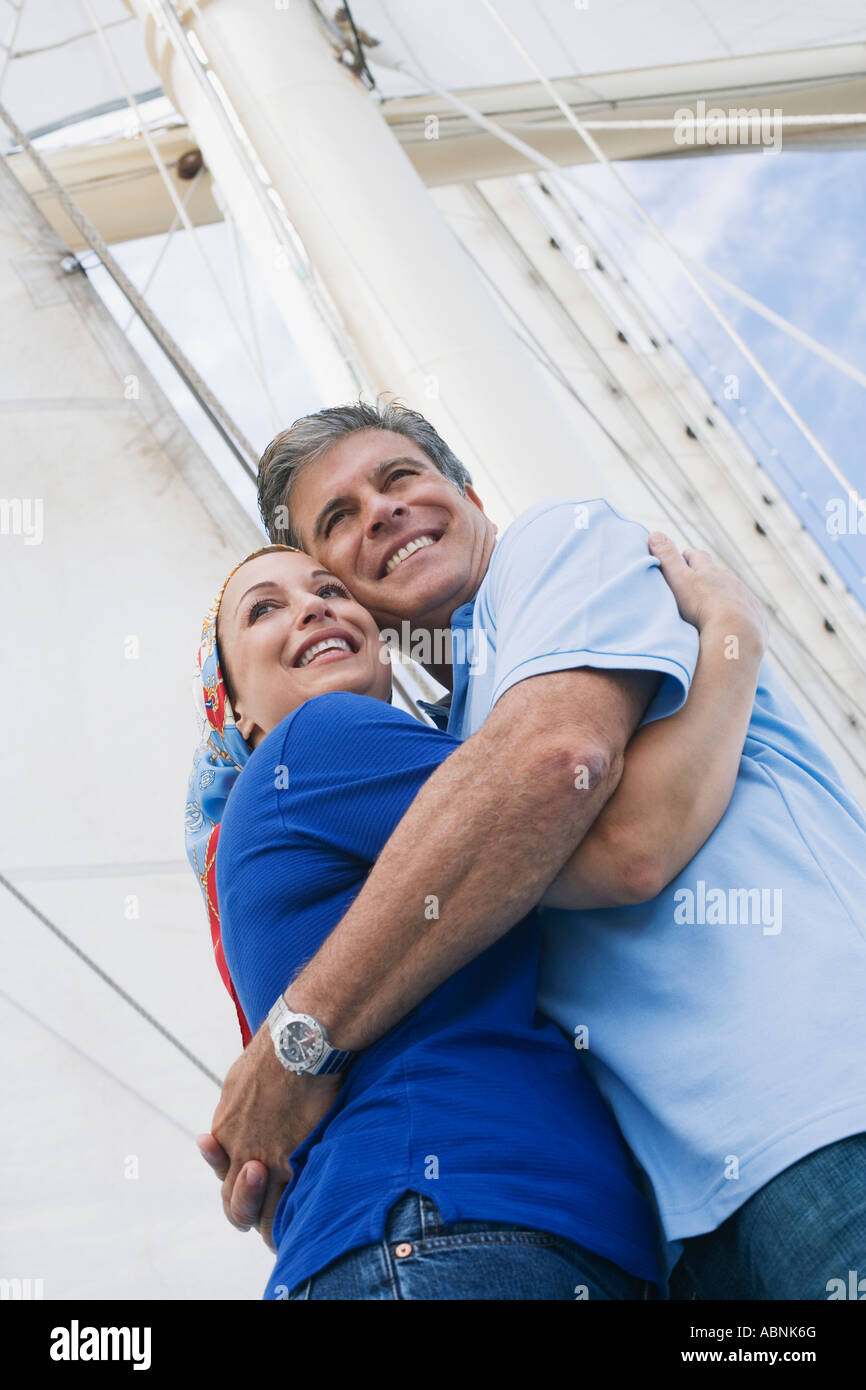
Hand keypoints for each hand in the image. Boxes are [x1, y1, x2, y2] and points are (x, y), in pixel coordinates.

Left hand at [197, 1023, 341, 1250]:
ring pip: (266, 1213)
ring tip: (286, 1241)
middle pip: (239, 1208)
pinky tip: (307, 1223)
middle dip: (252, 1220)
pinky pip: (291, 1201)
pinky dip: (298, 1213)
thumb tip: (240, 1116)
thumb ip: (238, 1112)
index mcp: (224, 1136)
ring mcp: (267, 1160)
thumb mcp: (238, 1085)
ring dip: (276, 1228)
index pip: (225, 1183)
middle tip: (269, 1232)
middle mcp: (240, 1154)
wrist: (296, 1044)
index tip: (253, 1204)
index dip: (239, 1199)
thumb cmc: (271, 1054)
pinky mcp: (293, 1158)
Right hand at [648, 532, 766, 656]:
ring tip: (714, 604)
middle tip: (697, 579)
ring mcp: (744, 596)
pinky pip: (747, 609)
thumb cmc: (703, 606)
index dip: (689, 556)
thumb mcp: (679, 580)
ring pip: (733, 590)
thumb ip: (667, 558)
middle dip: (708, 574)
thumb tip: (655, 534)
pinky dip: (739, 611)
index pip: (698, 557)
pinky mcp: (755, 614)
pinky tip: (734, 620)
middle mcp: (730, 580)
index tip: (683, 557)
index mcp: (710, 571)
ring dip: (724, 594)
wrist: (735, 632)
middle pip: (718, 572)